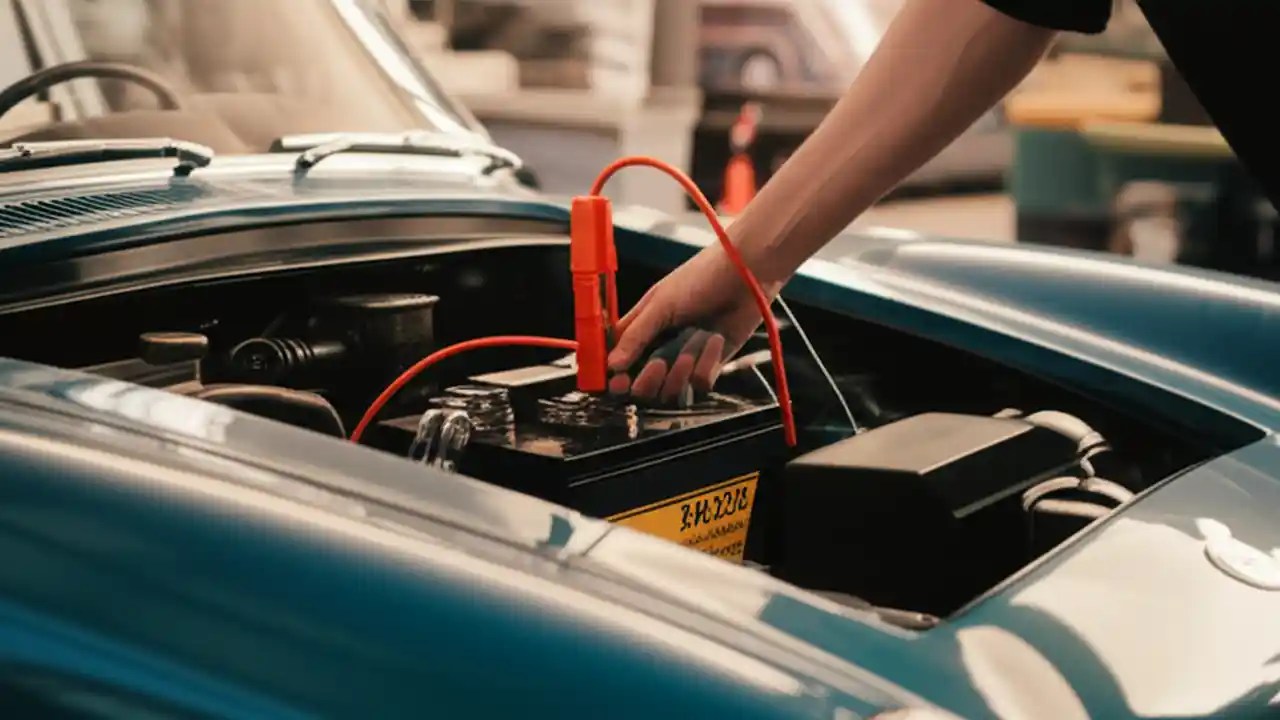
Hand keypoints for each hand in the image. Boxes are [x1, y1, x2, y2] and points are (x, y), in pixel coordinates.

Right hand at [606, 242, 779, 401]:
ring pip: (671, 391)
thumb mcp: (662, 304)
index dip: (615, 378)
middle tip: (659, 364)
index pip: (618, 362)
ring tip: (693, 346)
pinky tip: (715, 340)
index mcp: (641, 329)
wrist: (746, 276)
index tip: (619, 382)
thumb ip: (636, 336)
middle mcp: (660, 348)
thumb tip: (612, 365)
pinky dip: (707, 364)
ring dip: (680, 373)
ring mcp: (685, 359)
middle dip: (649, 381)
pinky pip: (700, 384)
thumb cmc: (700, 278)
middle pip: (642, 387)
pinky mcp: (711, 365)